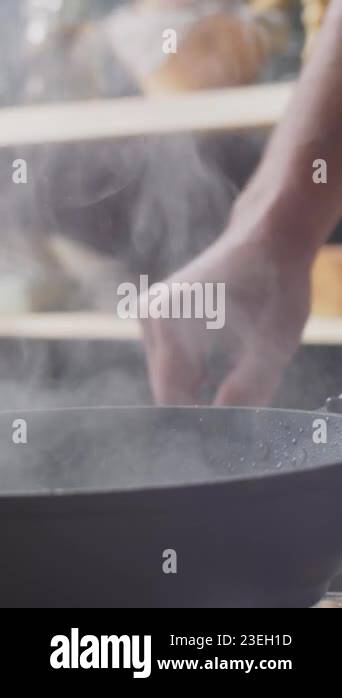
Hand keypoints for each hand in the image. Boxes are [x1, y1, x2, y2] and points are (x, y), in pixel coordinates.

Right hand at [140, 207, 311, 405]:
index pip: (171, 398)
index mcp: (172, 324)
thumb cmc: (276, 285)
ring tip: (235, 366)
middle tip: (238, 400)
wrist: (269, 236)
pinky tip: (222, 352)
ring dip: (198, 383)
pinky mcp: (154, 309)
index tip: (229, 426)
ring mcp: (148, 310)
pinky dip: (194, 366)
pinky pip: (168, 356)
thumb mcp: (273, 342)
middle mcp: (150, 316)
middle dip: (200, 402)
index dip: (198, 420)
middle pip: (167, 387)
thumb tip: (224, 423)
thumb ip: (249, 389)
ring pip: (167, 374)